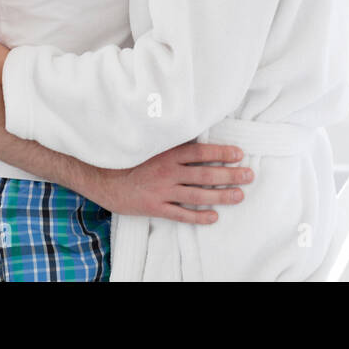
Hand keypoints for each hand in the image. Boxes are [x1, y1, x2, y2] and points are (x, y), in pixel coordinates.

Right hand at [84, 141, 254, 224]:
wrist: (98, 174)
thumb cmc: (126, 155)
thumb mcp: (148, 142)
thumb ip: (170, 140)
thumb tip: (194, 132)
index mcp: (167, 152)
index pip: (201, 152)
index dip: (222, 153)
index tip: (239, 154)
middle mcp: (167, 171)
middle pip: (205, 174)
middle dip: (230, 175)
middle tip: (249, 176)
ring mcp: (161, 191)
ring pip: (197, 195)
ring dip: (220, 196)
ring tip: (238, 196)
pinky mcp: (154, 207)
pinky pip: (180, 214)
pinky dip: (198, 217)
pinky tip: (213, 217)